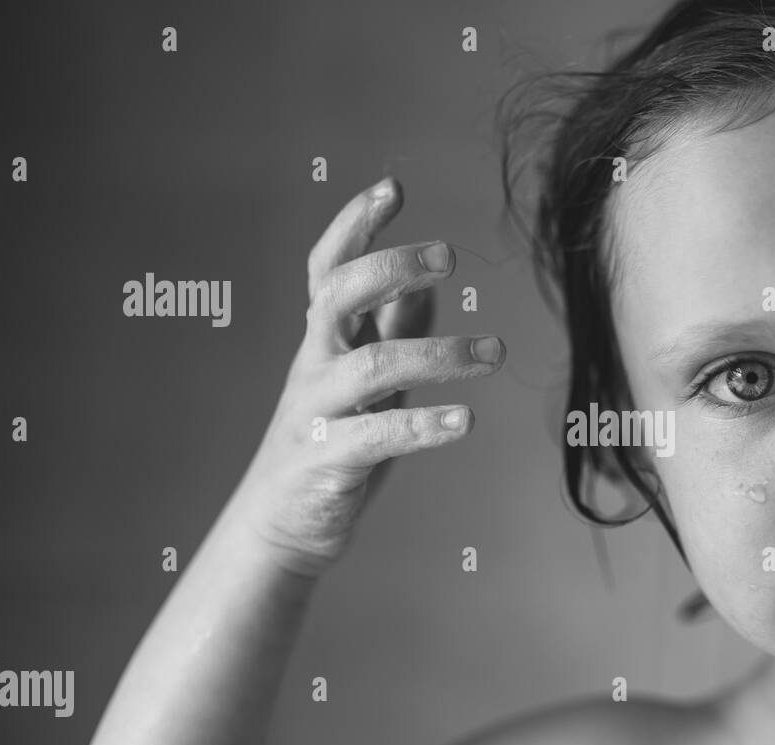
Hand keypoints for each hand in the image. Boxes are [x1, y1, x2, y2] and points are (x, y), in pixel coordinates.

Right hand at [231, 177, 505, 577]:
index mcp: (324, 341)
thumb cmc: (332, 446)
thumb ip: (390, 334)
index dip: (355, 225)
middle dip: (390, 267)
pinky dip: (424, 425)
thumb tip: (426, 287)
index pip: (329, 268)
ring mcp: (316, 412)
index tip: (392, 187)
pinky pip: (378, 436)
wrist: (282, 528)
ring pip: (372, 366)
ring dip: (438, 353)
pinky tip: (464, 420)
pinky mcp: (328, 461)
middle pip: (338, 296)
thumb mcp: (366, 383)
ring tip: (493, 350)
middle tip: (447, 255)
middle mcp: (313, 365)